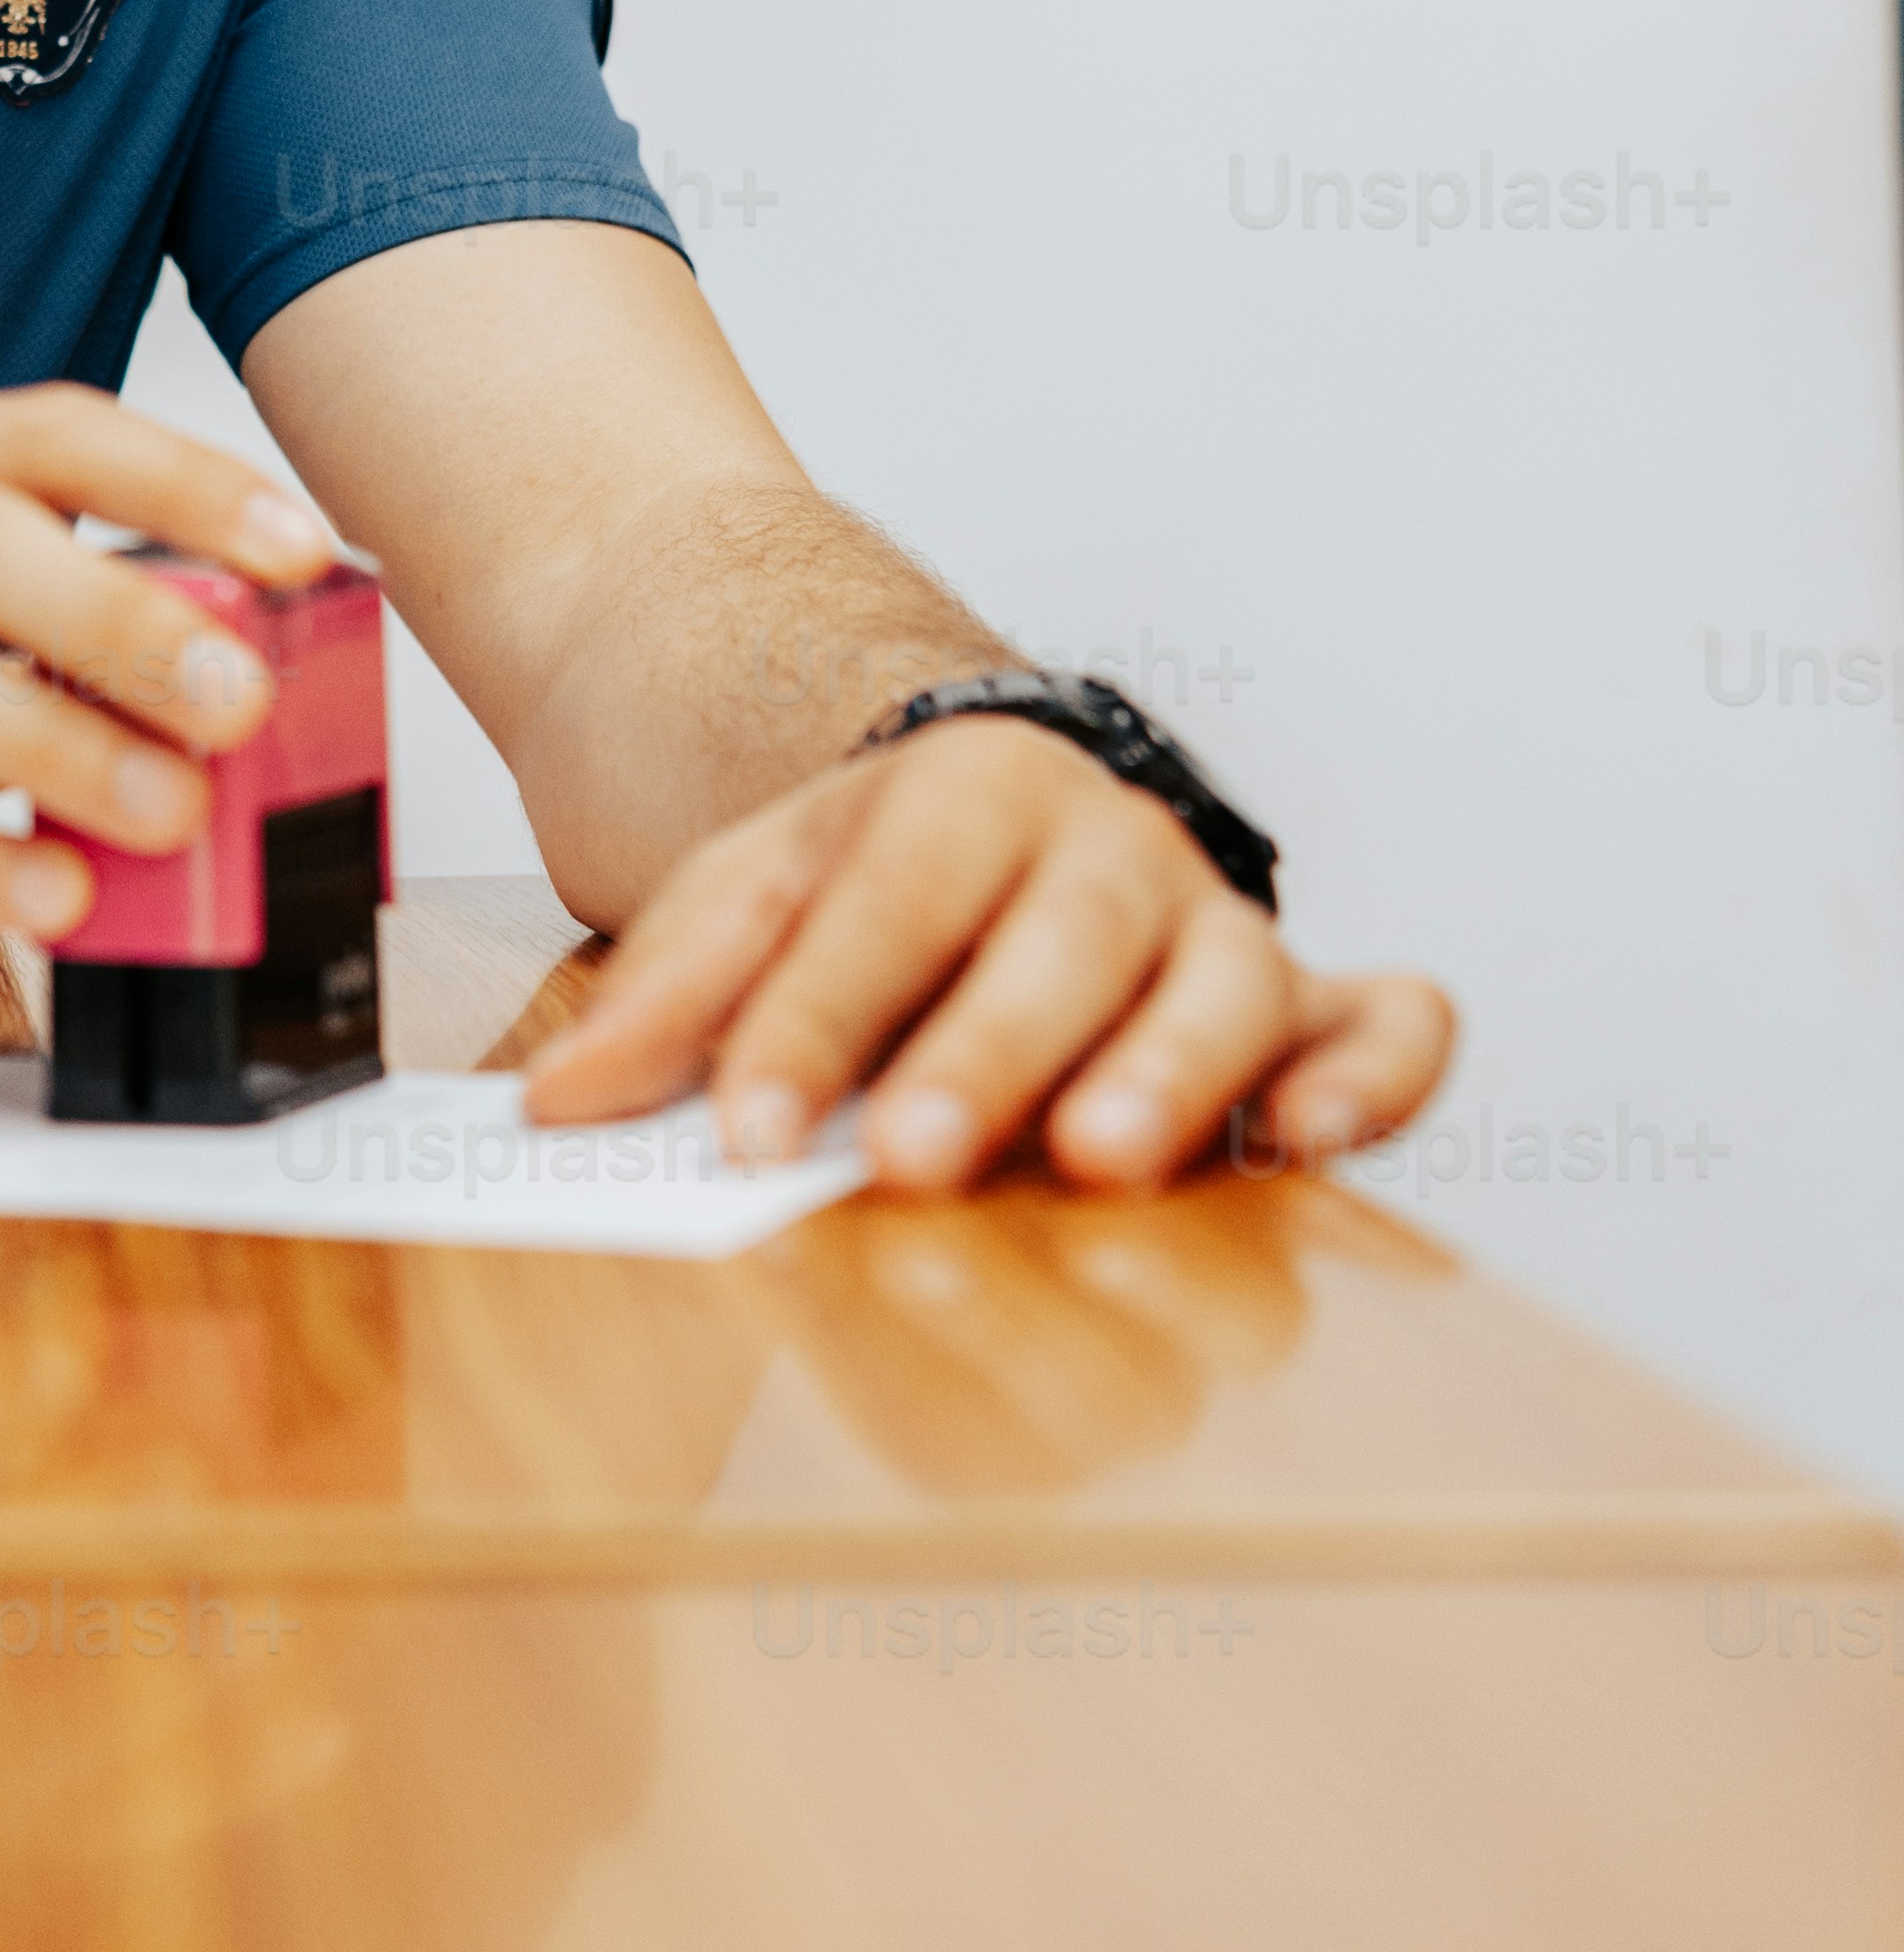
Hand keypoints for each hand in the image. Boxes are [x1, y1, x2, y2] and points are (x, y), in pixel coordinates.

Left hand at [511, 716, 1453, 1188]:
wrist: (984, 811)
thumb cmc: (870, 884)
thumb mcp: (745, 896)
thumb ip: (660, 1001)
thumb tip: (561, 1111)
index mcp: (960, 794)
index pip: (883, 906)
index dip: (812, 1022)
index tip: (745, 1130)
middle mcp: (1107, 849)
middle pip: (1059, 943)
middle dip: (983, 1051)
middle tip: (913, 1153)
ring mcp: (1219, 923)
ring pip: (1231, 981)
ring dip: (1173, 1070)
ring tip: (1097, 1157)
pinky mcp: (1310, 1005)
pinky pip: (1389, 1024)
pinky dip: (1373, 1073)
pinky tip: (1308, 1138)